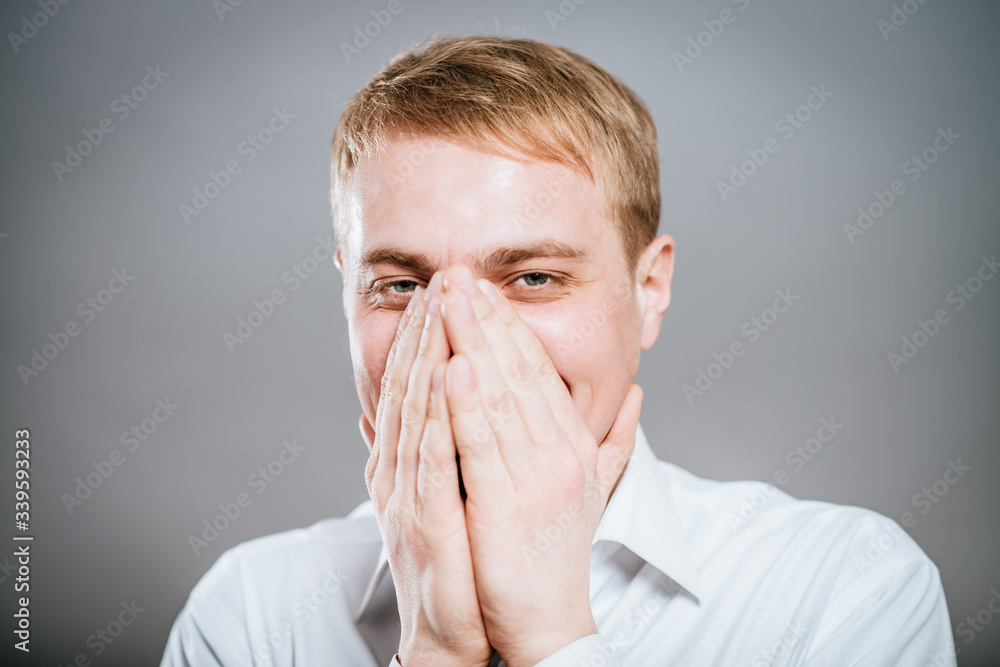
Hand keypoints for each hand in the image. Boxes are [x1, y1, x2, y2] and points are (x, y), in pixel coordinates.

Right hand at [361, 272, 492, 666]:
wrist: (449, 626)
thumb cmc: (455, 559)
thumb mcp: (444, 492)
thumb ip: (439, 447)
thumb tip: (432, 409)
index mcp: (405, 460)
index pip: (414, 385)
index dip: (426, 335)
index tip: (444, 292)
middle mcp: (399, 467)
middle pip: (411, 385)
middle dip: (427, 328)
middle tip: (442, 278)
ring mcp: (408, 490)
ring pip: (418, 408)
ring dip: (428, 353)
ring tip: (442, 305)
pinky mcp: (426, 516)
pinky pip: (436, 455)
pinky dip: (442, 411)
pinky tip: (452, 372)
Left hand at [438, 264, 642, 666]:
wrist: (551, 620)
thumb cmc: (559, 552)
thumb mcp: (597, 487)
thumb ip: (618, 438)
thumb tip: (636, 396)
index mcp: (575, 444)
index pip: (541, 371)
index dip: (510, 326)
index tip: (484, 291)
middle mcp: (561, 452)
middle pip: (519, 371)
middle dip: (486, 318)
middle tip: (460, 274)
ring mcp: (538, 477)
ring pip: (499, 396)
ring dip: (471, 343)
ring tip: (450, 300)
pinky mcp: (508, 505)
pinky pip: (483, 446)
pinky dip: (465, 404)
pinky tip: (452, 366)